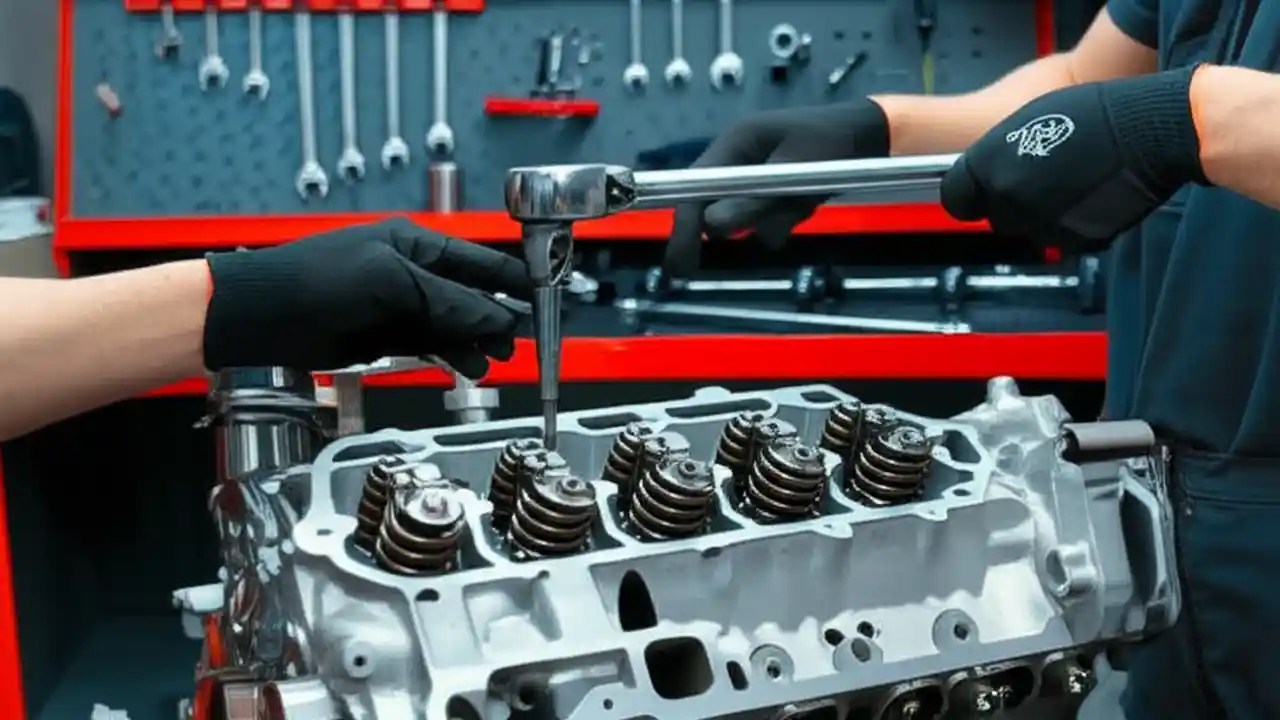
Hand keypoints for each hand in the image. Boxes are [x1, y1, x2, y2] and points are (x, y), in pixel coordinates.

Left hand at [203, 218, 529, 377]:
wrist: (264, 317)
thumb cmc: (318, 283)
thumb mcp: (391, 285)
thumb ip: (449, 303)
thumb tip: (497, 318)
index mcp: (414, 244)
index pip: (477, 259)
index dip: (512, 277)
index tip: (544, 293)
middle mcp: (410, 272)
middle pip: (469, 296)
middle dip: (496, 317)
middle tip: (521, 339)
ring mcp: (398, 305)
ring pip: (453, 324)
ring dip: (476, 342)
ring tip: (494, 361)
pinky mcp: (385, 335)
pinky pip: (431, 343)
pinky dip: (452, 355)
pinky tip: (468, 366)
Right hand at [665, 100, 890, 275]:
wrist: (872, 134)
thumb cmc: (835, 144)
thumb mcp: (795, 173)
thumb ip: (754, 201)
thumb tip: (711, 226)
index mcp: (735, 143)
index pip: (693, 188)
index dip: (684, 226)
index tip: (679, 262)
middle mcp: (738, 159)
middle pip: (711, 205)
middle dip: (730, 225)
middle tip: (703, 261)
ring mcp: (754, 174)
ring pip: (742, 216)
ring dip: (768, 220)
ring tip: (802, 202)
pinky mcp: (771, 188)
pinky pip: (764, 217)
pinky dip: (783, 218)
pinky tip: (806, 203)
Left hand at [941, 67, 1205, 249]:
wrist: (1152, 130)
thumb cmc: (1095, 114)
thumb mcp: (1028, 120)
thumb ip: (999, 155)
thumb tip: (988, 173)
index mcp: (989, 167)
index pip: (956, 199)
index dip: (970, 195)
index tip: (981, 192)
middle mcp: (1009, 200)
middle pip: (996, 217)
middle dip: (1013, 203)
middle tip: (1044, 178)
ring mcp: (1041, 224)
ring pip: (1030, 230)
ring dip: (1044, 214)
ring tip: (1075, 182)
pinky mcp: (1075, 241)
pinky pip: (1063, 238)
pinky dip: (1073, 224)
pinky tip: (1092, 196)